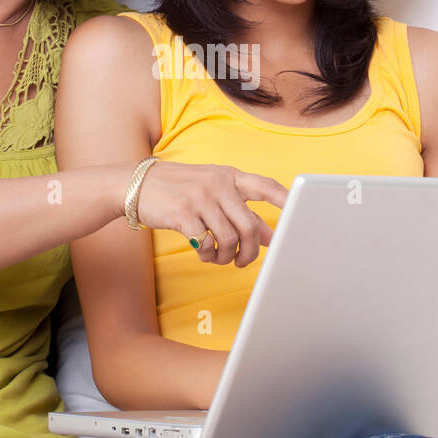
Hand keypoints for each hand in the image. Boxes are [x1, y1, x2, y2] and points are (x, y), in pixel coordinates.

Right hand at [131, 162, 287, 267]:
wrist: (136, 185)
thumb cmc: (179, 189)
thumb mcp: (212, 192)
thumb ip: (241, 210)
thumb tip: (272, 234)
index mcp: (229, 176)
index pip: (266, 186)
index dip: (285, 202)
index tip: (300, 215)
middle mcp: (218, 185)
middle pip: (250, 225)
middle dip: (251, 250)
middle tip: (244, 261)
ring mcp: (200, 198)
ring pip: (230, 238)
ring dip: (227, 256)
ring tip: (219, 257)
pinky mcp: (183, 214)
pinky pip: (207, 244)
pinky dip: (209, 256)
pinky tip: (204, 253)